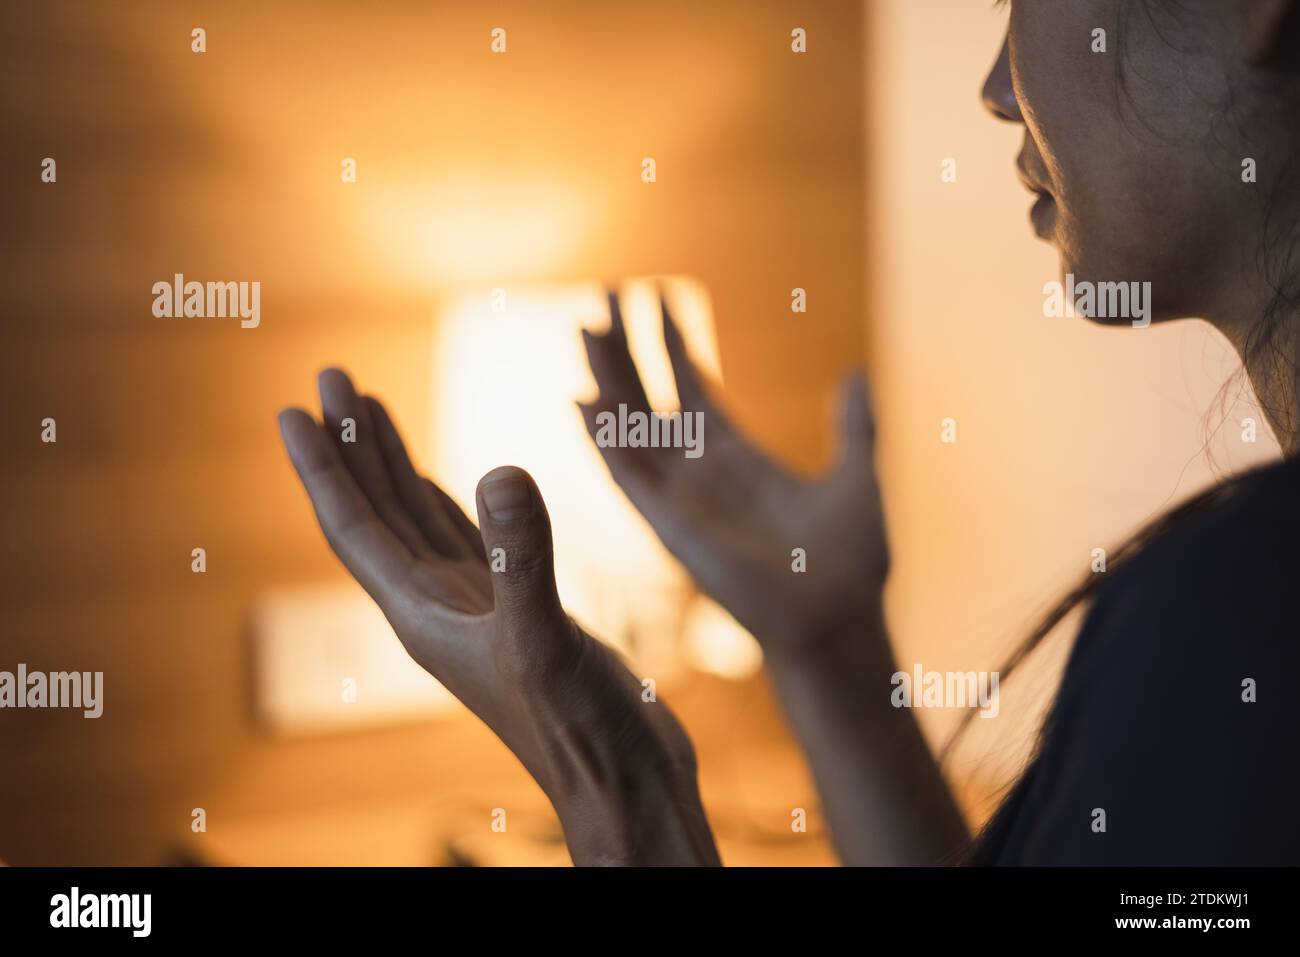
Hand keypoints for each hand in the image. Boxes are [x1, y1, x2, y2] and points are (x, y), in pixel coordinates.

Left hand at [277, 369, 718, 865]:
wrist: (620, 776)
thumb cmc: (576, 725)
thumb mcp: (545, 636)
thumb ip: (523, 555)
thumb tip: (502, 469)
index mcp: (421, 616)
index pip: (353, 528)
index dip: (322, 468)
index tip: (293, 408)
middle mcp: (435, 609)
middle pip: (376, 513)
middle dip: (353, 447)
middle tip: (330, 378)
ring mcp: (474, 610)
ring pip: (416, 522)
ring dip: (391, 466)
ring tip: (370, 409)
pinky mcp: (514, 611)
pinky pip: (461, 541)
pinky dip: (443, 501)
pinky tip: (437, 479)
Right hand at [579, 290, 888, 664]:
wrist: (841, 620)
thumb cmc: (850, 561)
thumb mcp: (857, 475)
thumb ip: (853, 426)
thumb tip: (857, 374)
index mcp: (737, 458)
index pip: (692, 387)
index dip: (673, 341)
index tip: (656, 293)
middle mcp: (701, 474)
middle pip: (652, 397)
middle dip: (629, 348)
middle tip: (606, 293)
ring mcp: (683, 500)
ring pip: (633, 429)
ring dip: (608, 381)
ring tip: (586, 329)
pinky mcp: (673, 528)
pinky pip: (630, 478)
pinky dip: (607, 442)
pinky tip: (584, 403)